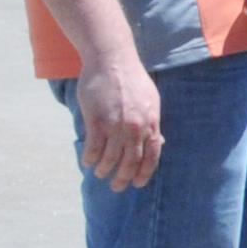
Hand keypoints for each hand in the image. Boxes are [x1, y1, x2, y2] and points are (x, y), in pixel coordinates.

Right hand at [75, 54, 163, 189]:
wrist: (112, 60)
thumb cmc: (131, 80)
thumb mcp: (150, 101)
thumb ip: (152, 122)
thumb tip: (158, 141)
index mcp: (151, 121)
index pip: (152, 154)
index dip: (145, 172)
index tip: (138, 183)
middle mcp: (136, 126)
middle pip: (131, 160)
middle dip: (124, 177)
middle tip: (117, 187)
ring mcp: (116, 124)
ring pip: (110, 157)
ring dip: (104, 169)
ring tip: (100, 174)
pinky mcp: (96, 120)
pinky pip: (93, 147)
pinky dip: (90, 158)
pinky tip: (88, 162)